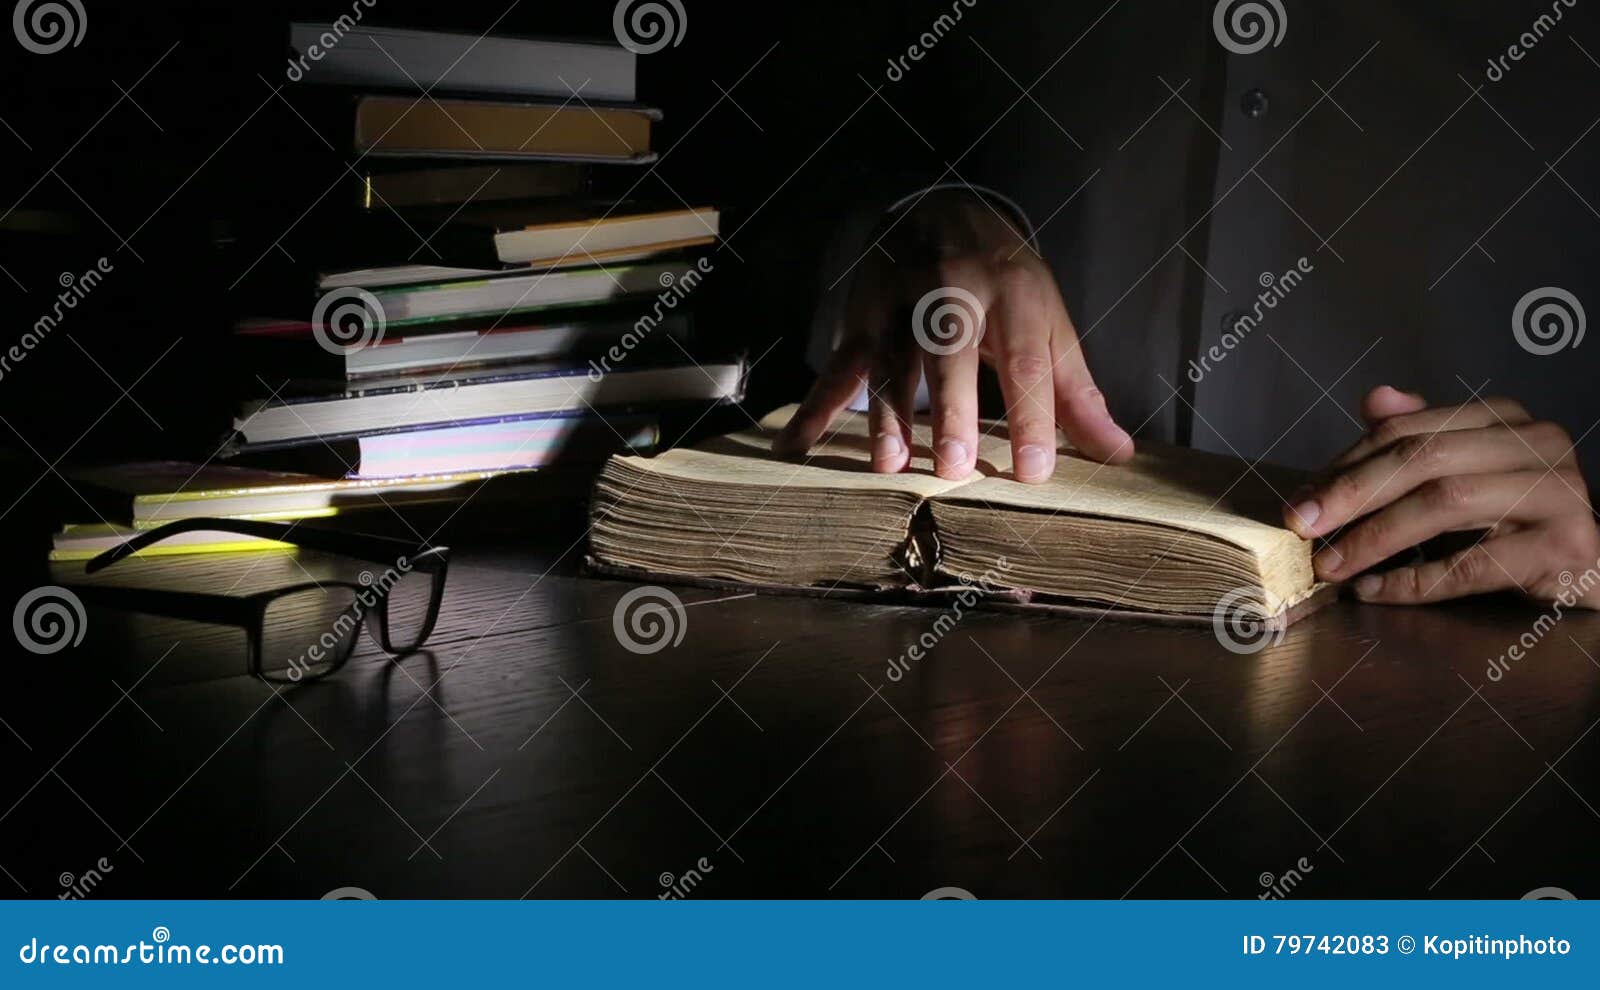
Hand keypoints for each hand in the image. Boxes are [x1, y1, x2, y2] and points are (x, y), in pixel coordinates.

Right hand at [773, 189, 1132, 481]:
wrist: (940, 208)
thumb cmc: (1006, 283)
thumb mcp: (1049, 323)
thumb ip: (1076, 392)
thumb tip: (1118, 454)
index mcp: (1015, 294)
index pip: (1026, 360)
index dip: (1032, 415)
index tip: (1036, 471)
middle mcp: (955, 290)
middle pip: (952, 352)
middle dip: (951, 409)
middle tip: (955, 468)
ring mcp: (900, 301)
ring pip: (890, 359)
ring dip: (885, 413)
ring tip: (890, 466)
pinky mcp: (861, 315)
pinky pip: (836, 366)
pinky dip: (813, 408)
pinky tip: (795, 448)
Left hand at [1284, 385, 1599, 607]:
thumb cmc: (1524, 519)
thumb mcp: (1468, 472)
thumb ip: (1422, 438)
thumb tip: (1373, 398)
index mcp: (1504, 417)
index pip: (1407, 431)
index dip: (1346, 464)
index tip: (1300, 499)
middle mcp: (1536, 442)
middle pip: (1422, 459)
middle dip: (1351, 493)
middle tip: (1300, 526)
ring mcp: (1557, 490)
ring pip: (1444, 504)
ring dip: (1374, 538)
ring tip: (1330, 565)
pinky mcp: (1567, 543)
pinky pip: (1472, 565)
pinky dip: (1414, 581)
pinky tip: (1374, 591)